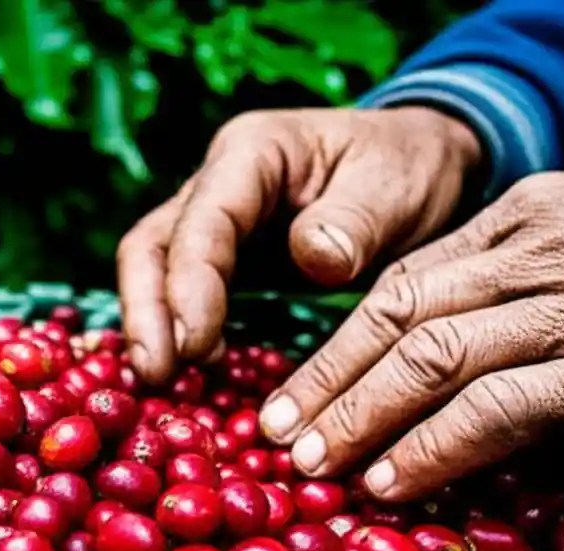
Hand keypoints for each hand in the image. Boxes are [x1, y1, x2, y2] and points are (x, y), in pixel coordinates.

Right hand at [117, 106, 482, 383]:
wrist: (417, 163)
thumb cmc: (408, 167)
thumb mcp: (397, 186)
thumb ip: (355, 220)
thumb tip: (312, 259)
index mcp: (255, 152)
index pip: (204, 220)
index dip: (190, 284)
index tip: (195, 344)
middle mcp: (216, 182)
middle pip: (153, 245)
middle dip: (146, 311)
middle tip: (154, 376)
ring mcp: (212, 221)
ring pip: (154, 270)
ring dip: (151, 328)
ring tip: (161, 385)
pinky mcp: (222, 259)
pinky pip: (181, 295)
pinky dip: (176, 335)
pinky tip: (188, 381)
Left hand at [260, 170, 563, 500]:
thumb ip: (499, 287)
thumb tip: (413, 359)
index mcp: (513, 221)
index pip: (396, 286)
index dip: (332, 348)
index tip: (285, 397)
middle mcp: (532, 255)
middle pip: (398, 319)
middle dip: (327, 384)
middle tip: (275, 438)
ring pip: (434, 359)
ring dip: (364, 419)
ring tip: (316, 467)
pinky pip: (501, 408)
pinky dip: (438, 446)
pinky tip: (395, 481)